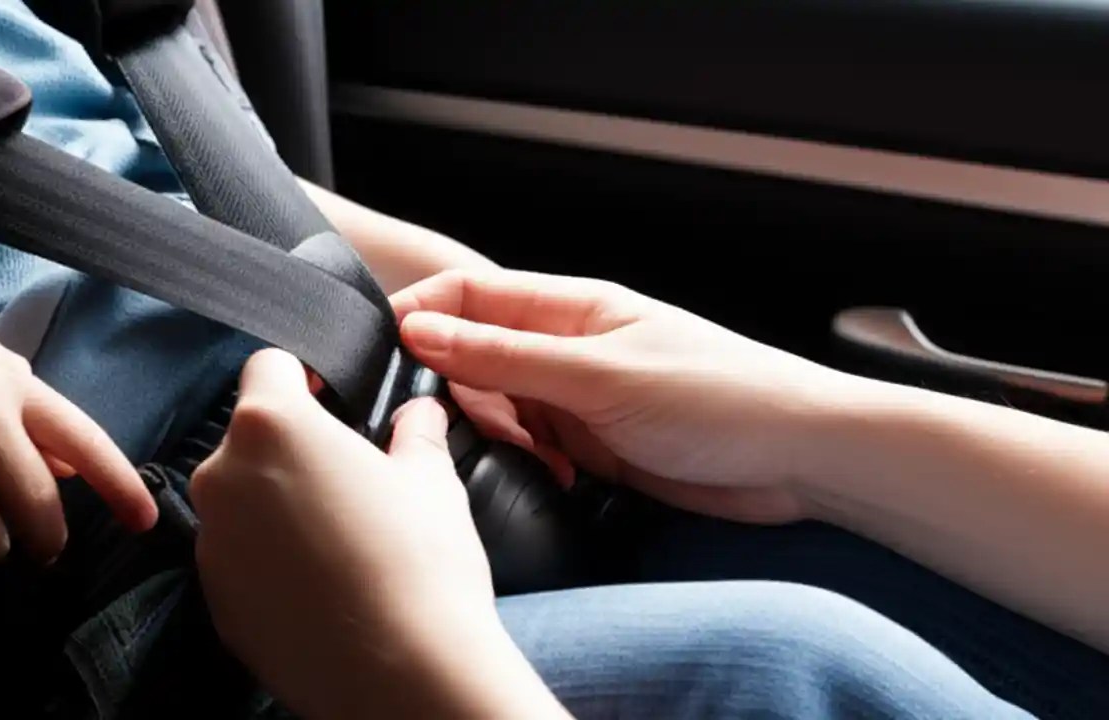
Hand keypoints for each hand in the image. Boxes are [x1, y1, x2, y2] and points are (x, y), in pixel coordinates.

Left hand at [191, 349, 568, 719]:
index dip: (305, 377)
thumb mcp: (431, 481)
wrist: (403, 673)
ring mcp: (212, 542)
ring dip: (276, 502)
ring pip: (241, 498)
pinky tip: (321, 582)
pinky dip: (269, 558)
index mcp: (271, 426)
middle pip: (251, 436)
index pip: (268, 366)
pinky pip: (239, 555)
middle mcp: (222, 476)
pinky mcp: (215, 599)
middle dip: (293, 446)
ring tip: (339, 537)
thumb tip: (418, 411)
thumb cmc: (420, 563)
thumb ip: (415, 432)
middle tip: (349, 477)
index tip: (335, 401)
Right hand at [390, 269, 863, 523]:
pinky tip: (556, 477)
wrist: (798, 458)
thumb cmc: (721, 396)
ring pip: (501, 408)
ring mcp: (581, 398)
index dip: (421, 314)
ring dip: (498, 434)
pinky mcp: (597, 445)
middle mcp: (569, 348)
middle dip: (457, 389)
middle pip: (475, 355)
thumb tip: (422, 331)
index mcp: (571, 308)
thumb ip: (507, 358)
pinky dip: (530, 464)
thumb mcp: (599, 375)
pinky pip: (535, 449)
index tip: (381, 350)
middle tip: (462, 426)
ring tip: (532, 454)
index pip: (471, 294)